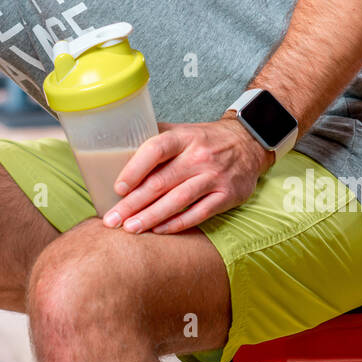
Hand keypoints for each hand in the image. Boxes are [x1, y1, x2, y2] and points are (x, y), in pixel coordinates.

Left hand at [102, 116, 274, 234]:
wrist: (249, 143)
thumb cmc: (205, 140)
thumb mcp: (182, 130)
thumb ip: (154, 138)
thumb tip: (116, 148)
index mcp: (184, 137)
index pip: (155, 150)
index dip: (134, 169)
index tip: (117, 188)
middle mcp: (199, 156)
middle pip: (161, 182)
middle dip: (133, 203)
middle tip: (112, 220)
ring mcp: (214, 177)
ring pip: (178, 201)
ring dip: (151, 217)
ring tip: (130, 228)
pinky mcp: (227, 196)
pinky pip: (198, 214)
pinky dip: (177, 224)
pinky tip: (159, 231)